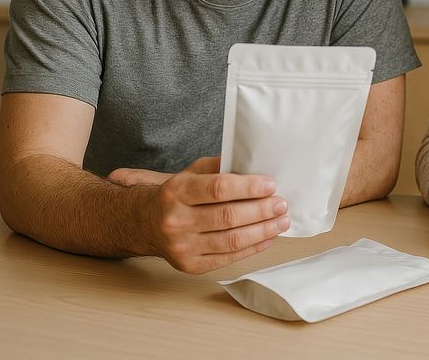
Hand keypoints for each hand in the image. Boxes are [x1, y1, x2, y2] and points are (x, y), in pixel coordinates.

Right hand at [143, 157, 290, 273]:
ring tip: (281, 221)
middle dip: (261, 210)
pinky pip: (229, 257)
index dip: (248, 187)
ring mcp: (182, 246)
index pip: (218, 188)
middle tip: (282, 204)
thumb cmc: (178, 195)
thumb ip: (220, 167)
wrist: (147, 224)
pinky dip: (253, 247)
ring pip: (231, 240)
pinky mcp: (191, 265)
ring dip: (263, 231)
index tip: (271, 185)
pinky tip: (268, 237)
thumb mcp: (191, 173)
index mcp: (177, 191)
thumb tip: (255, 164)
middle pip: (228, 216)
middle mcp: (176, 220)